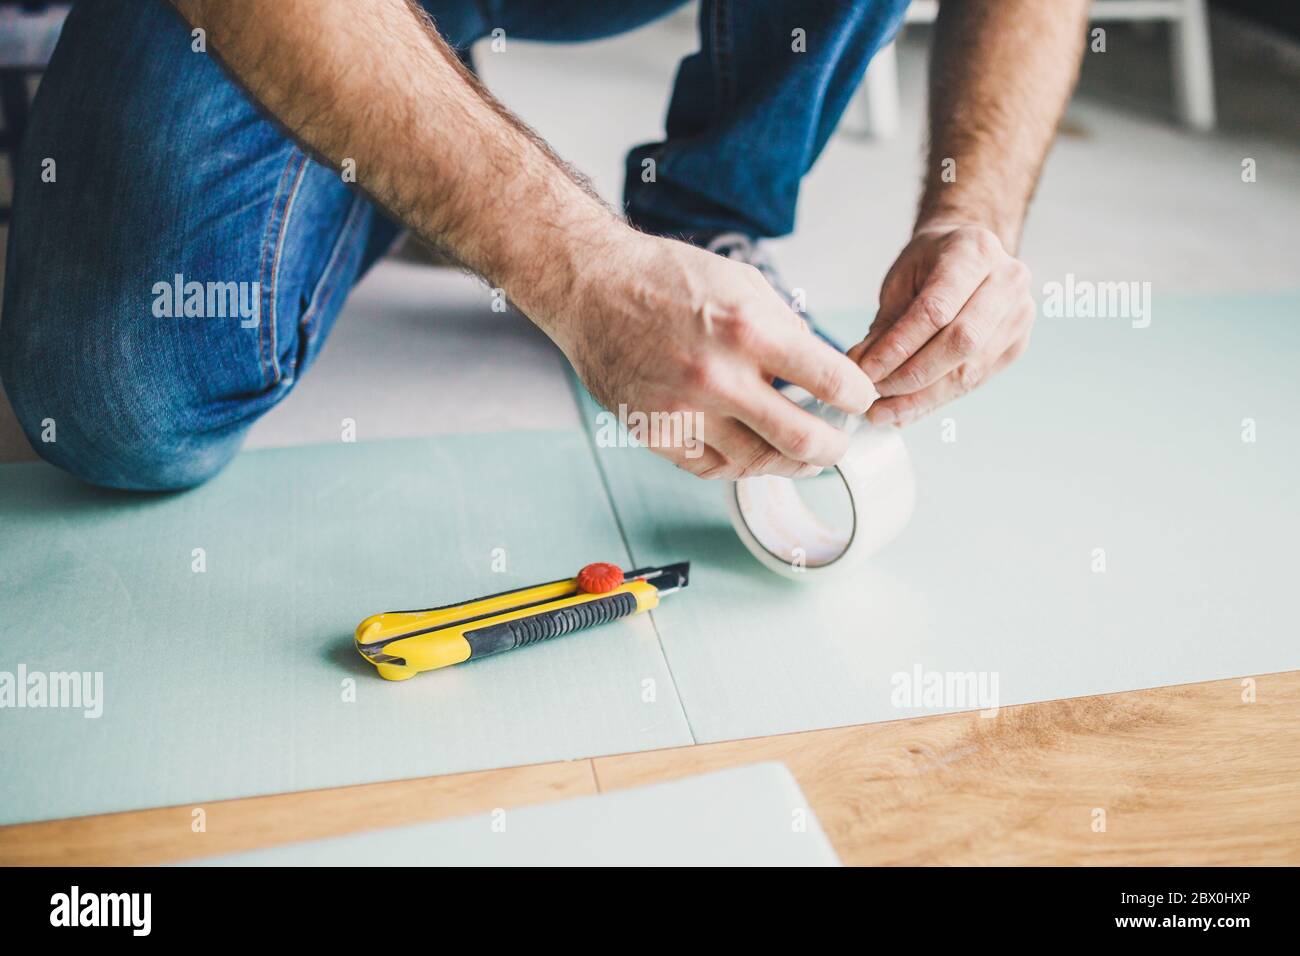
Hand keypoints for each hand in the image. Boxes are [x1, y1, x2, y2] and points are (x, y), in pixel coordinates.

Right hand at [547, 231, 878, 479]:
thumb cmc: (665, 278)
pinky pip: (711, 468)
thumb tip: (821, 370)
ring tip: (798, 454)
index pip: (829, 381)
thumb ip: (785, 329)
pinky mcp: (655, 433)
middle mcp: (717, 376)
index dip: (856, 397)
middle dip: (833, 448)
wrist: (591, 287)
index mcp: (747, 330)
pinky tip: (750, 451)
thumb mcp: (741, 282)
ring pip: (756, 464)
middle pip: (801, 441)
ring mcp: (683, 411)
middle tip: (838, 445)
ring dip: (786, 463)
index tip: (858, 400)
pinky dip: (738, 464)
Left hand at [849, 223, 1034, 425]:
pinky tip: (906, 409)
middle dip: (911, 375)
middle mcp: (1008, 282)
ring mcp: (1019, 315)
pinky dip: (935, 399)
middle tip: (873, 394)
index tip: (866, 371)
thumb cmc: (932, 263)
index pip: (936, 310)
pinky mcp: (1016, 345)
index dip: (899, 346)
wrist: (971, 255)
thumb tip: (861, 366)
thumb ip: (886, 322)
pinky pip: (973, 382)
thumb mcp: (902, 279)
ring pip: (968, 370)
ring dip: (921, 397)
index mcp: (975, 252)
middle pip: (959, 343)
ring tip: (883, 411)